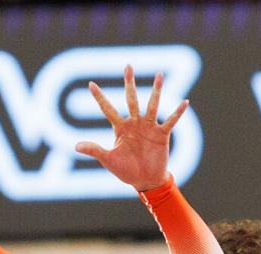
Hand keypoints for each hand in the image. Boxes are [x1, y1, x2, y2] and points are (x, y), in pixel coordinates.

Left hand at [74, 66, 187, 192]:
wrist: (145, 180)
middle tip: (128, 66)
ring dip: (156, 91)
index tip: (91, 84)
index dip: (99, 97)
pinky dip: (177, 112)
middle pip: (131, 99)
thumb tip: (75, 146)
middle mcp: (135, 123)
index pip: (108, 109)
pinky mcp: (162, 134)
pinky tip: (185, 102)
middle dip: (129, 84)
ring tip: (159, 75)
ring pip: (152, 105)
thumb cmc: (125, 170)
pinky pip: (171, 121)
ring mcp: (149, 127)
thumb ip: (94, 150)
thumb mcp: (108, 160)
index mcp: (120, 128)